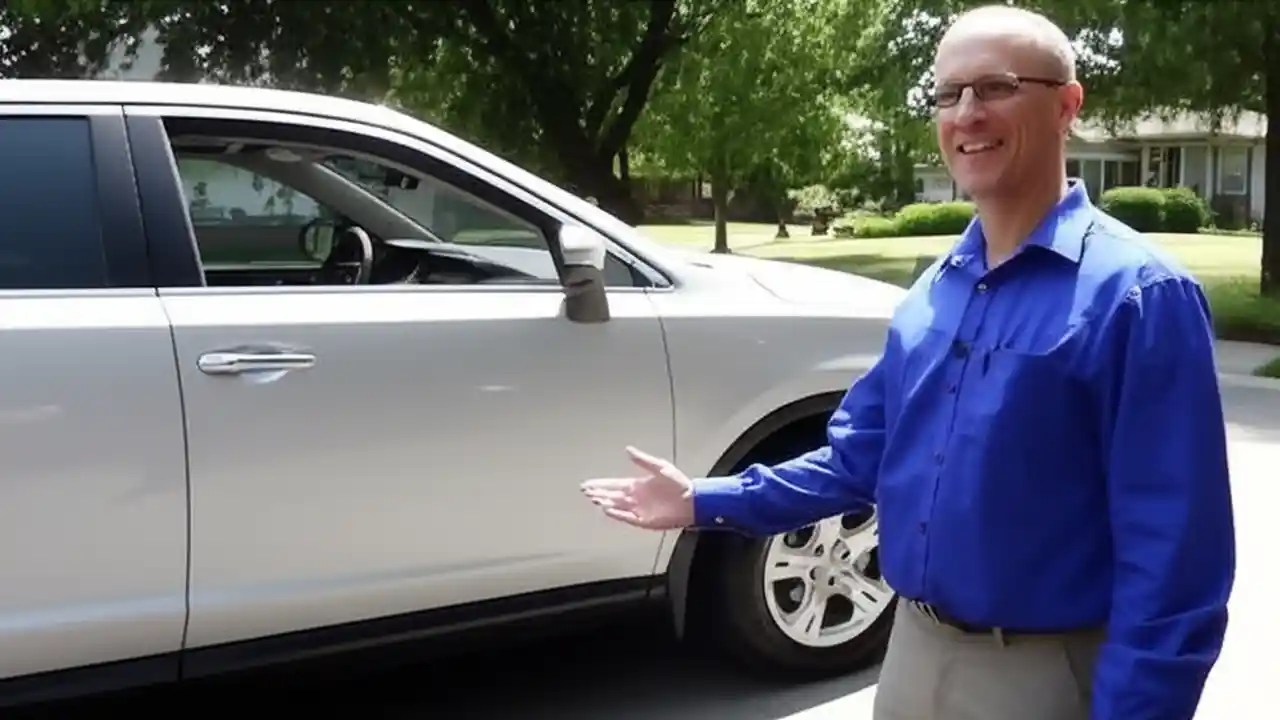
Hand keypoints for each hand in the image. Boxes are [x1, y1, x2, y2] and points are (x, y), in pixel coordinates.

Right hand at [580, 446, 695, 529]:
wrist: (692, 500)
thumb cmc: (678, 484)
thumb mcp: (660, 467)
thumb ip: (642, 460)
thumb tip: (628, 449)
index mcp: (638, 485)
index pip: (614, 484)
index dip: (601, 484)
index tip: (588, 484)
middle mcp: (636, 498)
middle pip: (612, 496)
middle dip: (599, 493)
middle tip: (586, 491)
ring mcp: (639, 510)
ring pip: (617, 506)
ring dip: (606, 503)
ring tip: (594, 499)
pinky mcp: (644, 521)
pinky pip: (627, 518)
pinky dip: (617, 514)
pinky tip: (607, 510)